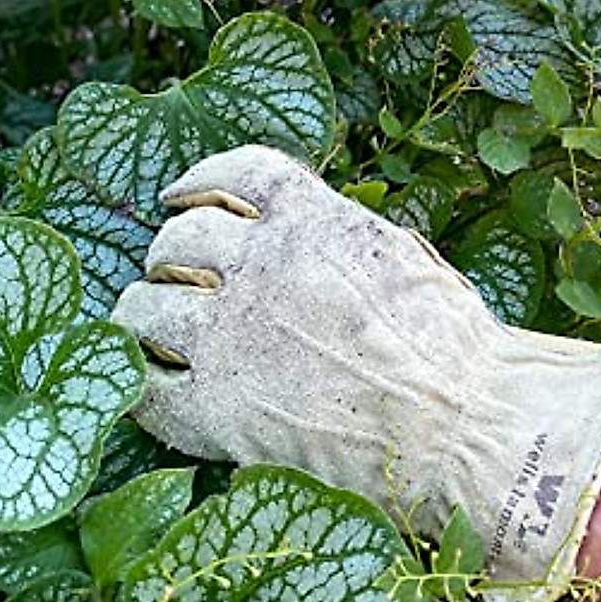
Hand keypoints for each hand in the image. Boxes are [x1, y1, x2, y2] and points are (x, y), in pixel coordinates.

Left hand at [111, 145, 600, 601]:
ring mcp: (232, 337)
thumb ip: (352, 241)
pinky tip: (144, 386)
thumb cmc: (458, 351)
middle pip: (179, 239)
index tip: (181, 193)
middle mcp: (262, 267)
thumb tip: (328, 235)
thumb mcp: (410, 262)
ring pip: (144, 309)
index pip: (239, 174)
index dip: (201, 177)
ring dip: (139, 314)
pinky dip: (140, 386)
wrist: (461, 428)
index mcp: (315, 222)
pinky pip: (147, 390)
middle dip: (169, 253)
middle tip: (169, 273)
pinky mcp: (218, 410)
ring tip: (143, 325)